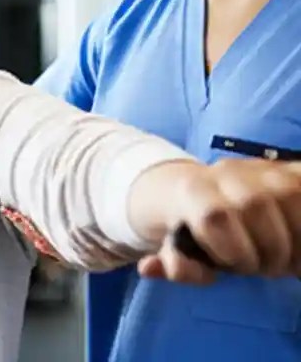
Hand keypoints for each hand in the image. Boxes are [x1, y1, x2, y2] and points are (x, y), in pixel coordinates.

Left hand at [140, 158, 300, 283]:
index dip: (234, 250)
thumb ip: (174, 264)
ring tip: (288, 257)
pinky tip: (299, 241)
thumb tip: (150, 268)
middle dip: (269, 247)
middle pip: (255, 205)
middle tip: (269, 268)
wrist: (207, 191)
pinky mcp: (290, 169)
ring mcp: (262, 167)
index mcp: (193, 191)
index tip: (241, 269)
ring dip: (296, 236)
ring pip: (289, 196)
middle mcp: (227, 172)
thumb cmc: (197, 232)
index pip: (214, 216)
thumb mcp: (181, 253)